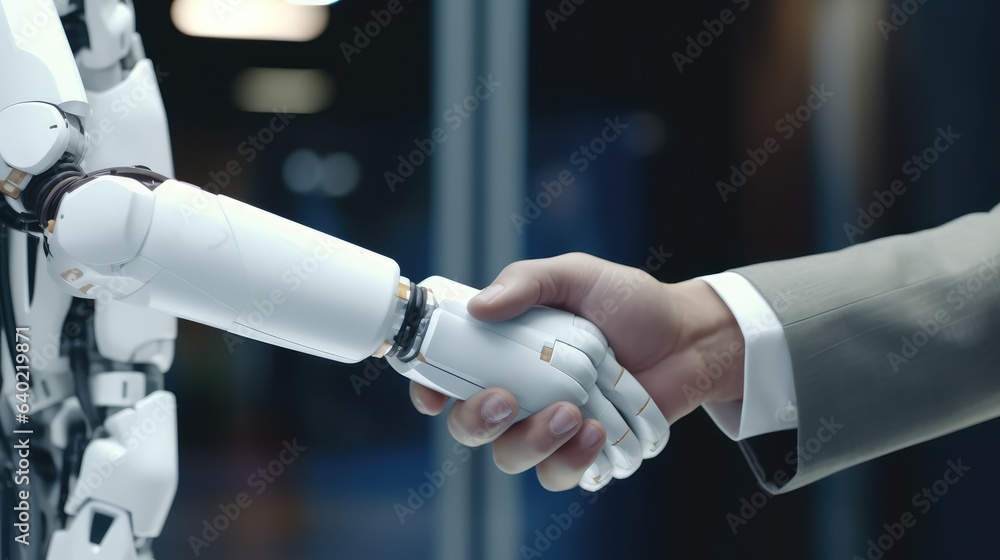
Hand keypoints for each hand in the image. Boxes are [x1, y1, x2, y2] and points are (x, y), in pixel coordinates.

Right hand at [409, 253, 744, 489]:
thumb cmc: (630, 302)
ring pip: (509, 456)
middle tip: (504, 399)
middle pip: (468, 424)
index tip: (432, 395)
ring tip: (573, 412)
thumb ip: (527, 282)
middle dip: (475, 419)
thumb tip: (480, 308)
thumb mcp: (576, 275)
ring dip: (532, 440)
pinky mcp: (581, 452)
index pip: (449, 373)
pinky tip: (596, 430)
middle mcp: (519, 390)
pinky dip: (571, 459)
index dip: (429, 388)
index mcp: (504, 347)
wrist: (689, 338)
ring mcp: (548, 424)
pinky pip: (557, 475)